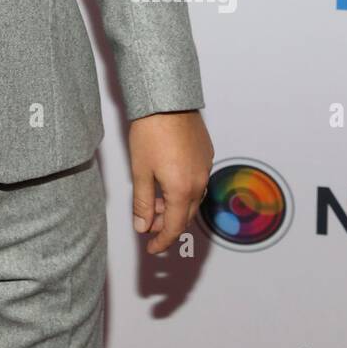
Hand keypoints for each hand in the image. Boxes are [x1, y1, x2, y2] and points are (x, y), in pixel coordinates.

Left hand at [127, 110, 213, 254]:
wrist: (167, 100)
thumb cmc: (151, 131)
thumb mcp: (140, 170)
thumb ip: (142, 202)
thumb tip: (143, 226)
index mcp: (182, 190)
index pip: (174, 227)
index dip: (162, 240)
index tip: (152, 248)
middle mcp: (199, 182)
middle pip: (186, 214)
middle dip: (167, 224)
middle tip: (149, 225)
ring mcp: (205, 167)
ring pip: (192, 198)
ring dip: (175, 206)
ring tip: (155, 202)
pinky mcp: (206, 154)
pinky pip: (197, 180)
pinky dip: (183, 189)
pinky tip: (168, 181)